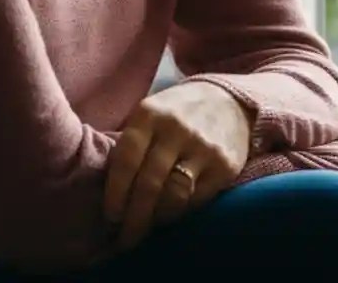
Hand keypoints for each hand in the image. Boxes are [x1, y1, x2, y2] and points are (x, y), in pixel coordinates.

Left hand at [103, 81, 251, 248]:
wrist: (230, 100)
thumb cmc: (177, 114)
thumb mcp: (149, 116)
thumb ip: (130, 146)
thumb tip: (107, 195)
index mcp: (150, 115)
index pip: (125, 163)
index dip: (115, 196)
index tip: (111, 218)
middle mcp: (177, 130)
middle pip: (149, 185)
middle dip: (133, 218)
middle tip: (124, 238)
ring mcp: (204, 147)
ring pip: (173, 197)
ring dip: (157, 218)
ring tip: (148, 226)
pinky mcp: (225, 165)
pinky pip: (196, 200)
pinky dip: (181, 211)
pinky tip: (172, 212)